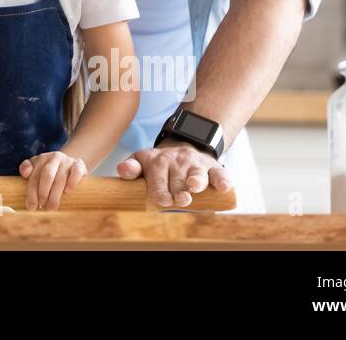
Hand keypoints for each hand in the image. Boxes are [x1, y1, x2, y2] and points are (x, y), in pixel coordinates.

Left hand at [19, 151, 86, 209]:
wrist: (72, 166)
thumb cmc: (51, 173)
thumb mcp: (37, 169)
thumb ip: (26, 169)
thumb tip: (25, 174)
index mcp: (41, 159)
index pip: (34, 176)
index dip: (31, 193)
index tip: (31, 206)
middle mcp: (53, 157)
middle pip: (47, 176)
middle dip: (43, 193)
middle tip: (42, 207)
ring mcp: (67, 161)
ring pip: (60, 178)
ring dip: (55, 194)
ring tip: (52, 207)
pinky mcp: (79, 164)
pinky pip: (76, 172)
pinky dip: (72, 182)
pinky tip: (68, 191)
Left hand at [116, 140, 231, 207]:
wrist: (183, 145)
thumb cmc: (159, 163)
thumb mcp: (141, 161)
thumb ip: (131, 167)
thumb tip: (122, 171)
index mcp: (158, 162)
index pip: (157, 179)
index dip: (160, 191)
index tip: (163, 200)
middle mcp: (178, 162)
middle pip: (178, 181)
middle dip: (179, 191)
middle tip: (180, 200)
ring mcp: (196, 165)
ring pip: (198, 175)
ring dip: (197, 181)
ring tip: (194, 187)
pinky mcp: (213, 168)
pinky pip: (220, 174)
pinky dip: (223, 181)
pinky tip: (224, 188)